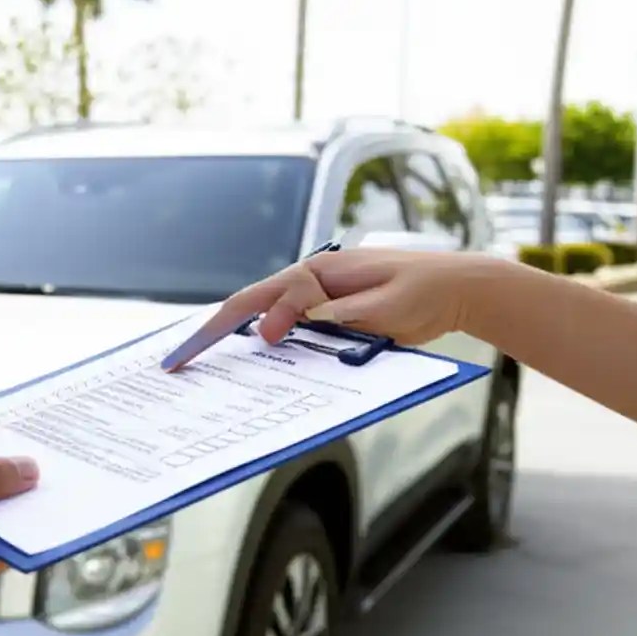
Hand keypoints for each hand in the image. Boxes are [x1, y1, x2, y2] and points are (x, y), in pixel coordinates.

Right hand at [169, 249, 495, 371]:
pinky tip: (245, 363)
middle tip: (176, 360)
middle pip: (249, 305)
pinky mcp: (328, 313)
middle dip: (211, 332)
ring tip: (193, 360)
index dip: (231, 327)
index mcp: (319, 272)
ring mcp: (317, 296)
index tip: (212, 351)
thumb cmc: (426, 293)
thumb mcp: (379, 309)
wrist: (460, 287)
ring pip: (264, 317)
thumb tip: (274, 327)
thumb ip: (327, 317)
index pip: (264, 300)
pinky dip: (263, 343)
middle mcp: (311, 280)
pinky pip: (288, 328)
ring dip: (232, 338)